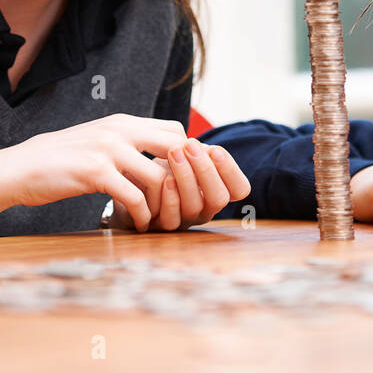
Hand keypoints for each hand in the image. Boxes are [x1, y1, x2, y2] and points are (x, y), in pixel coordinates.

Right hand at [0, 114, 188, 231]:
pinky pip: (134, 197)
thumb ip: (126, 142)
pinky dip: (142, 215)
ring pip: (159, 177)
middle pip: (176, 149)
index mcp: (122, 122)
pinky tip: (139, 224)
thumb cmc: (60, 160)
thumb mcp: (97, 140)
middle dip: (183, 178)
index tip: (178, 181)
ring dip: (163, 203)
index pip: (174, 130)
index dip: (184, 157)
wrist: (19, 168)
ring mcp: (107, 150)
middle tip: (177, 201)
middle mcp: (119, 130)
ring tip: (157, 217)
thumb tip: (159, 156)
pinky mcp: (94, 173)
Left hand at [107, 138, 251, 231]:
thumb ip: (201, 153)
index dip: (230, 170)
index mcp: (218, 190)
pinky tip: (165, 179)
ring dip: (186, 177)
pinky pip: (172, 219)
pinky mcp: (162, 227)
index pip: (239, 189)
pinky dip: (170, 198)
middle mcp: (206, 209)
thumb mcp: (187, 155)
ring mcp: (185, 220)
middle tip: (191, 145)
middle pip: (218, 198)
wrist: (133, 178)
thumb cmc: (165, 164)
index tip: (214, 149)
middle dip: (205, 170)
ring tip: (175, 152)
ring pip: (195, 207)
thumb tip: (211, 150)